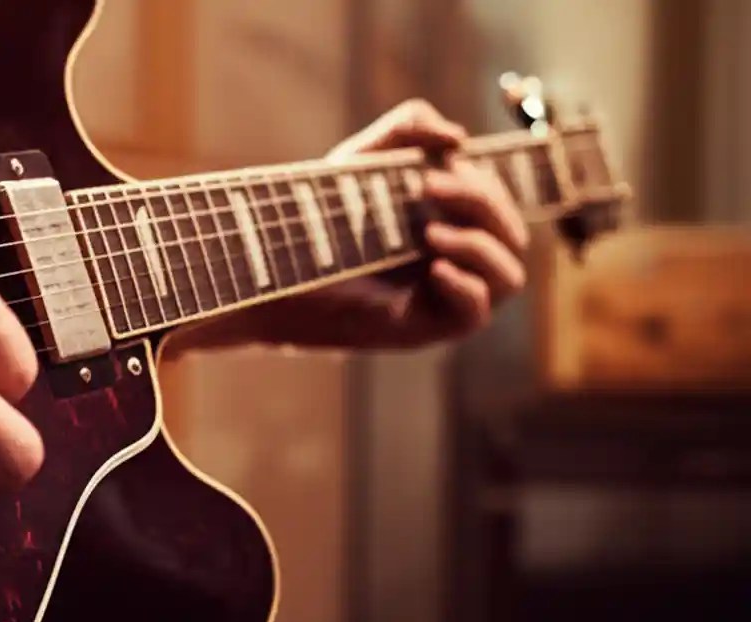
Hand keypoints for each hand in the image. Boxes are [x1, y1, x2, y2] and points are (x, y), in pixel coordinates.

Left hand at [314, 99, 529, 347]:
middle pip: (511, 233)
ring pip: (509, 276)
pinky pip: (477, 312)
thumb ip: (407, 128)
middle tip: (428, 186)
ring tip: (430, 235)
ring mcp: (447, 296)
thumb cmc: (319, 215)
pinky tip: (433, 269)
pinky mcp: (428, 327)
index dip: (483, 182)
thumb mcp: (364, 159)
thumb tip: (458, 136)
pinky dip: (466, 287)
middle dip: (480, 202)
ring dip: (481, 247)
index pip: (500, 202)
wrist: (276, 267)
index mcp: (453, 221)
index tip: (440, 164)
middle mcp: (458, 259)